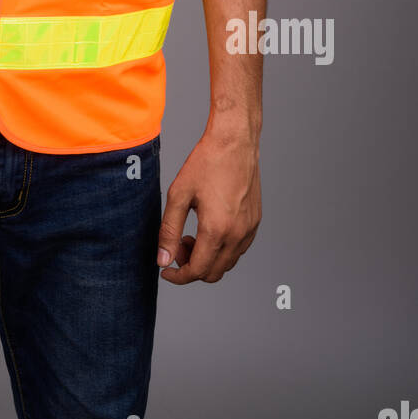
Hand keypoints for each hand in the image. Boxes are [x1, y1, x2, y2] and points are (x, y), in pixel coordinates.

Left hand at [156, 128, 260, 283]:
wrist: (234, 142)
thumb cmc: (206, 163)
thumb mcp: (179, 194)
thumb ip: (169, 231)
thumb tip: (163, 260)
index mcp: (217, 229)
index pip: (197, 271)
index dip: (178, 276)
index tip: (166, 271)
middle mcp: (237, 234)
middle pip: (213, 273)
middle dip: (191, 267)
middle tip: (178, 245)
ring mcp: (249, 229)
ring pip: (227, 263)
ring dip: (207, 259)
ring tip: (192, 235)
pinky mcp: (255, 222)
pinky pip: (239, 250)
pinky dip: (222, 250)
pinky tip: (209, 229)